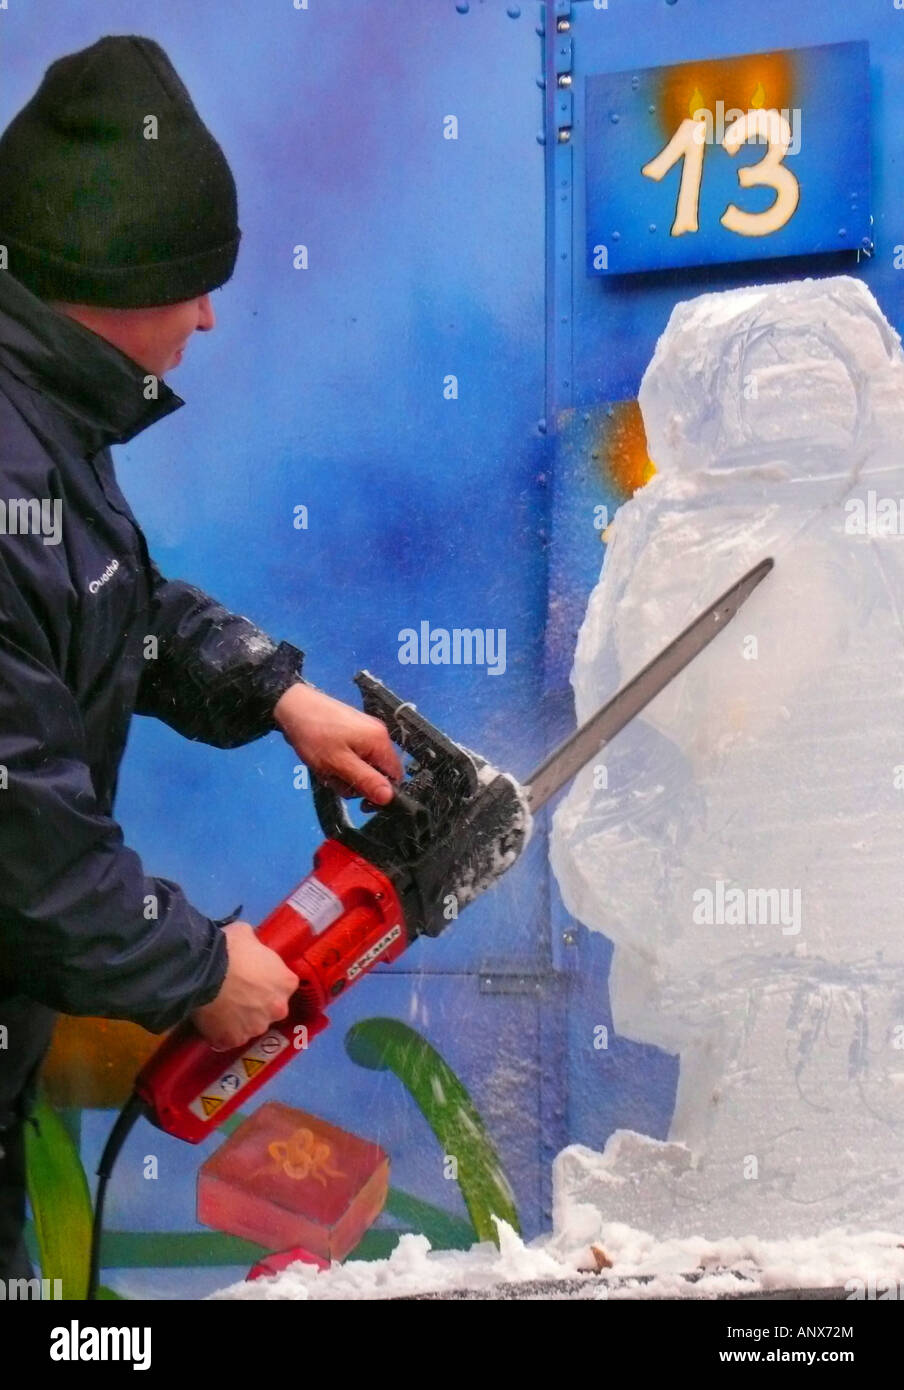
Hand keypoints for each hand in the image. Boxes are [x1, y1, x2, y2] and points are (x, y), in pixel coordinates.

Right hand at [191, 920, 298, 1050]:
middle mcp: (278, 1009)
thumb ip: (255, 945)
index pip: (284, 985)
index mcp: (286, 983)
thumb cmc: (229, 948)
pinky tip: (212, 1021)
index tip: (256, 978)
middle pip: (271, 1009)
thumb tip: (250, 946)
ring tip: (222, 1008)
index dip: (269, 981)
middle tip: (239, 994)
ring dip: (240, 1020)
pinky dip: (222, 1033)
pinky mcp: (234, 1040)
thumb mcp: (247, 935)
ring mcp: (256, 1028)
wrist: (203, 971)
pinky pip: (229, 1038)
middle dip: (259, 1004)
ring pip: (251, 1026)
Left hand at [273, 681, 403, 804]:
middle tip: (335, 777)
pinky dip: (341, 763)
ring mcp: (366, 731)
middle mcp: (378, 734)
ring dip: (345, 774)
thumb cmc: (314, 735)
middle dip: (358, 782)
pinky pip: (355, 756)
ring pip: (364, 766)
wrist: (292, 705)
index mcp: (379, 741)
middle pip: (379, 772)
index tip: (362, 800)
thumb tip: (389, 797)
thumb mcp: (338, 764)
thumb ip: (365, 781)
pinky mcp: (353, 730)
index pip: (395, 776)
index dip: (381, 792)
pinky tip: (326, 760)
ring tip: (325, 767)